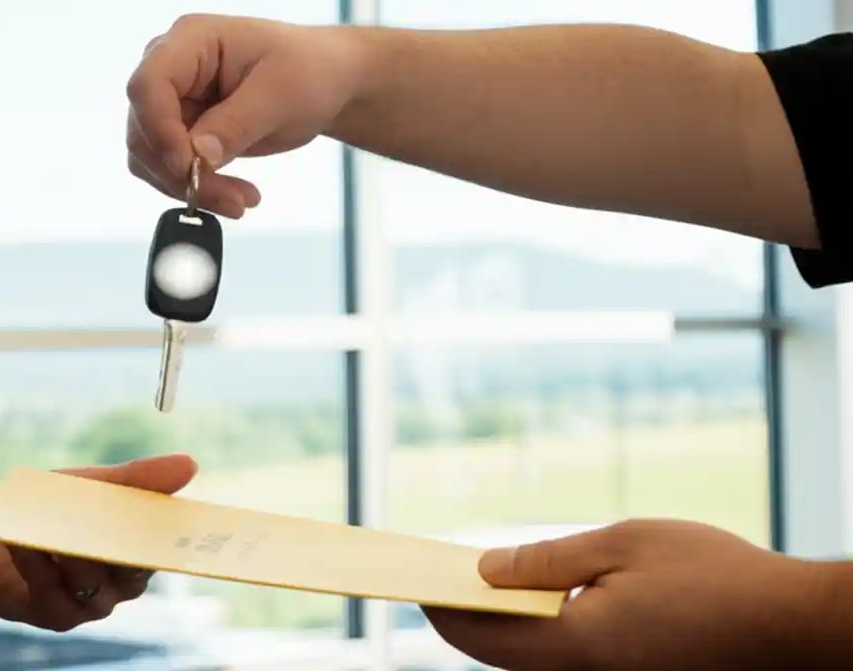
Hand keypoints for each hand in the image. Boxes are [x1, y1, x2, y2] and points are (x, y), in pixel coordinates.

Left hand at [0, 454, 197, 631]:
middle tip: (106, 519)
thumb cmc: (48, 510)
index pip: (164, 551)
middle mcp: (118, 586)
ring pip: (93, 583)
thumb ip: (139, 480)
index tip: (173, 520)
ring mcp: (87, 604)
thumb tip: (190, 464)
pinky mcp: (53, 616)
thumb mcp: (93, 486)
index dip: (173, 539)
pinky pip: (53, 592)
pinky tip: (25, 543)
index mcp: (134, 554)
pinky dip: (39, 565)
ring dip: (72, 552)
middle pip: (132, 573)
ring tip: (52, 526)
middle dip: (118, 545)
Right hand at [126, 14, 369, 216]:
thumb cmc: (309, 72)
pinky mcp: (182, 131)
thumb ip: (236, 124)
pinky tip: (235, 196)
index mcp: (190, 41)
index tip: (189, 167)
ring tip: (241, 201)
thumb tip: (196, 155)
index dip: (159, 131)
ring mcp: (174, 102)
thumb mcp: (280, 95)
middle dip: (180, 172)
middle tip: (232, 200)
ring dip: (190, 188)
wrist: (326, 83)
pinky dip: (197, 189)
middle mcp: (171, 69)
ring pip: (152, 157)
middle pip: (144, 129)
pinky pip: (170, 169)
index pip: (148, 86)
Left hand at [421, 519, 830, 669]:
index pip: (485, 636)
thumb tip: (486, 569)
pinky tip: (527, 597)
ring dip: (496, 624)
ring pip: (531, 658)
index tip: (412, 582)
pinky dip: (534, 628)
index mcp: (579, 646)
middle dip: (461, 618)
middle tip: (431, 579)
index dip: (443, 610)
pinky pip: (563, 657)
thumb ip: (547, 560)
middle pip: (501, 653)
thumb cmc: (715, 576)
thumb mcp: (623, 545)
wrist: (791, 624)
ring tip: (471, 581)